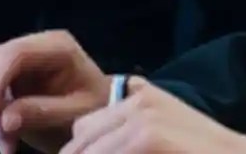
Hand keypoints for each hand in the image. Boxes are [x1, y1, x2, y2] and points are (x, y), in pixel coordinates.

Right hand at [0, 30, 109, 153]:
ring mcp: (22, 58)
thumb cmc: (95, 109)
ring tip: (5, 142)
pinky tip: (6, 137)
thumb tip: (5, 119)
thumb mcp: (75, 114)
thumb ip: (41, 113)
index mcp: (57, 46)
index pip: (16, 53)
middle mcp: (35, 45)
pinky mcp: (12, 74)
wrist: (101, 112)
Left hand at [61, 78, 245, 153]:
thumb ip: (132, 135)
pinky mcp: (149, 135)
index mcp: (140, 96)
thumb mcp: (165, 134)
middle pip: (82, 138)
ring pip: (91, 150)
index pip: (85, 128)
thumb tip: (84, 145)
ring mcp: (143, 116)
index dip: (80, 153)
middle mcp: (138, 99)